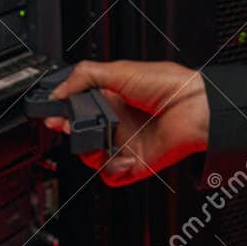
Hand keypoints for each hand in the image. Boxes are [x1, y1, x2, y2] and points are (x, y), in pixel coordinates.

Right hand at [45, 59, 209, 185]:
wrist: (194, 108)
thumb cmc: (168, 85)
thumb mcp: (119, 69)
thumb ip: (84, 76)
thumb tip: (59, 90)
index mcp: (115, 97)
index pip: (80, 108)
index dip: (65, 111)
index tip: (52, 112)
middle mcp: (120, 121)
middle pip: (82, 133)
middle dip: (71, 130)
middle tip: (67, 124)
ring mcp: (127, 143)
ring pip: (92, 156)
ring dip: (88, 150)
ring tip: (95, 138)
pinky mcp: (136, 164)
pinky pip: (112, 176)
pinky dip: (111, 169)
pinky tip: (119, 156)